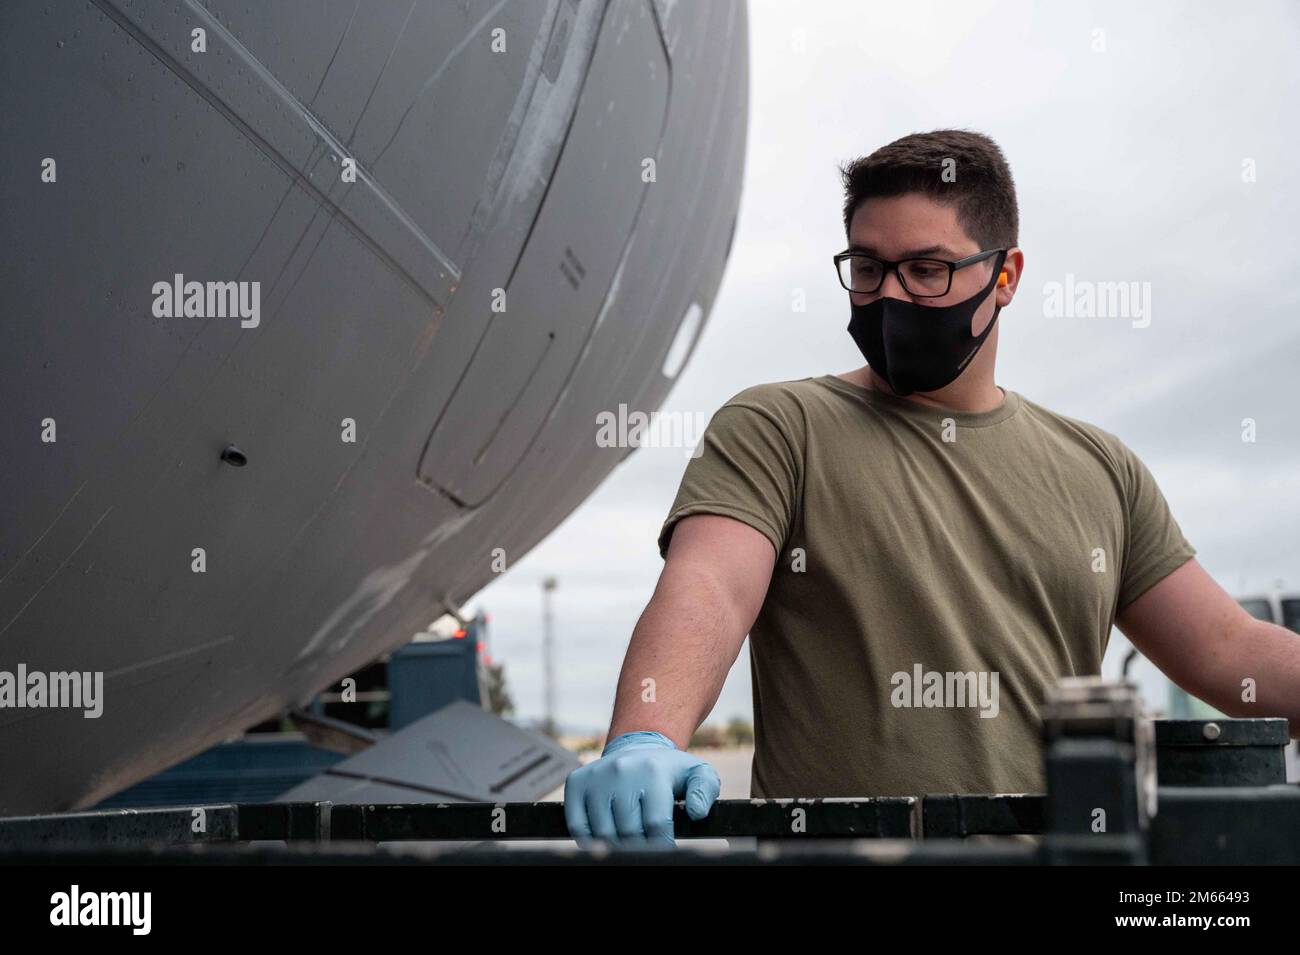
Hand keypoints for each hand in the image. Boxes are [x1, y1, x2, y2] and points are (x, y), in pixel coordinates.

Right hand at [563, 730, 720, 847]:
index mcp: (653, 771)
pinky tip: (607, 835)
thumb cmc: (668, 771)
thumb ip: (705, 791)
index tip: (664, 848)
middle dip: (640, 844)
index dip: (661, 843)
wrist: (637, 748)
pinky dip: (591, 840)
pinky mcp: (576, 783)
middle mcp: (622, 771)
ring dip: (617, 844)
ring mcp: (596, 777)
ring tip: (630, 839)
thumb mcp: (696, 774)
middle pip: (629, 832)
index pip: (655, 824)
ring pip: (603, 833)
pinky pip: (578, 827)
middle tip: (647, 843)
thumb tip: (696, 813)